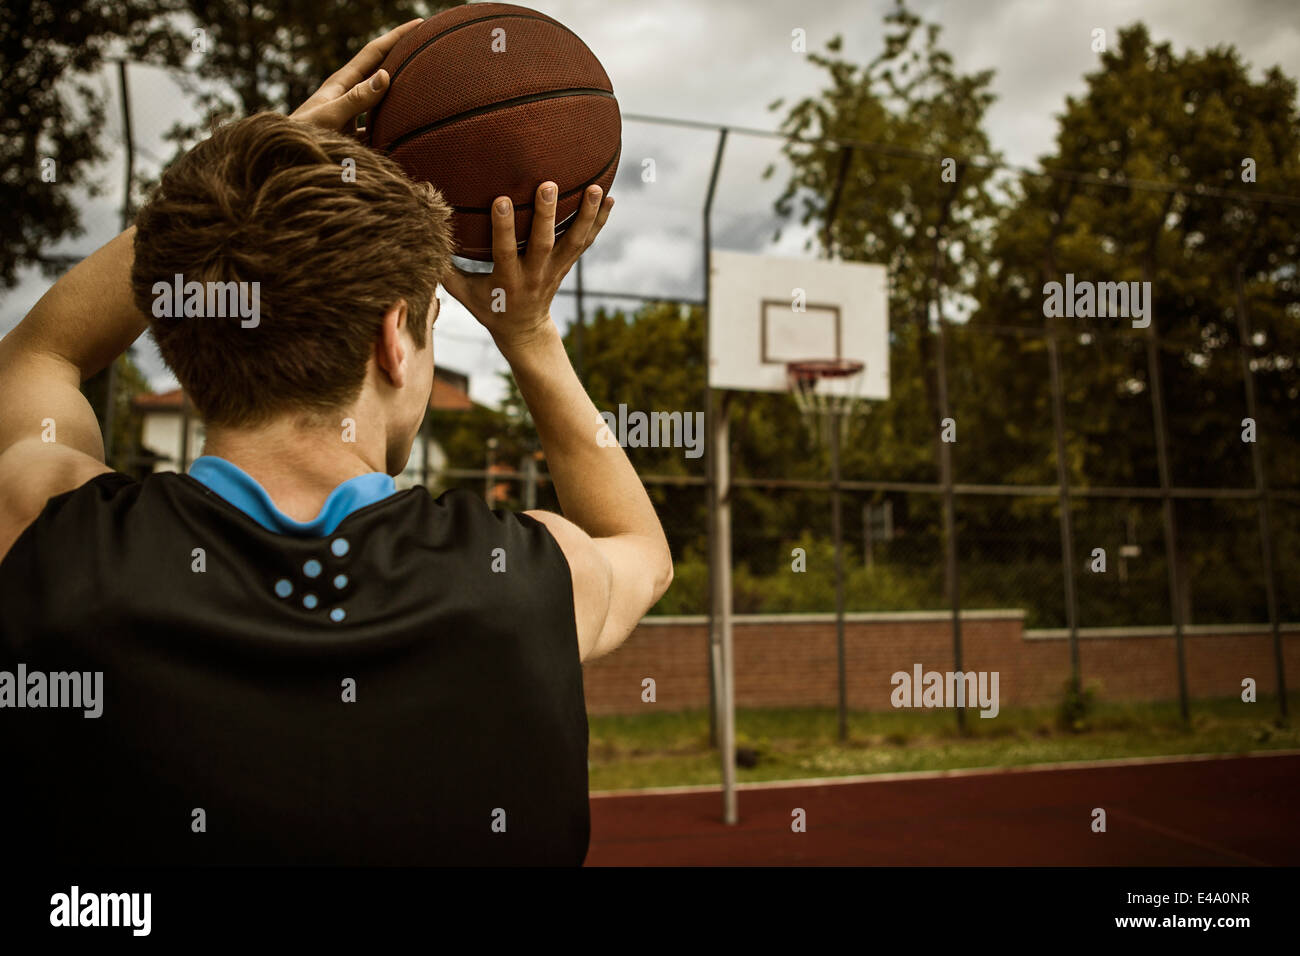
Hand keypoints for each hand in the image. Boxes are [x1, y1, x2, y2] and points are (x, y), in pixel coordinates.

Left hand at [288, 19, 421, 134]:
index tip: (418, 23)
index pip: (374, 53)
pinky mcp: (351, 137)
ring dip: (399, 95)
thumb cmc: (302, 138)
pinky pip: (377, 129)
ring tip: (421, 89)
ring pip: (381, 101)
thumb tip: (385, 75)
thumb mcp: (329, 116)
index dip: (396, 36)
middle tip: (425, 46)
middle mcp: (347, 96)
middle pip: (379, 71)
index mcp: (341, 83)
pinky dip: (392, 129)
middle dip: (401, 59)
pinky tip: (406, 134)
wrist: (283, 160)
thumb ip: (356, 98)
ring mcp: (349, 116)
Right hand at [442, 181, 613, 350]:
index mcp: (508, 279)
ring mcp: (555, 269)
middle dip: (548, 215)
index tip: (502, 200)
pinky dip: (599, 221)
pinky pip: (586, 241)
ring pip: (574, 241)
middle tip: (550, 185)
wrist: (524, 331)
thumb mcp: (464, 295)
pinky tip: (610, 198)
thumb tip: (424, 234)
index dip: (504, 228)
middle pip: (545, 243)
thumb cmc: (489, 307)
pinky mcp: (567, 264)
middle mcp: (535, 274)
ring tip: (598, 188)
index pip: (505, 251)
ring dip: (587, 215)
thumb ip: (445, 269)